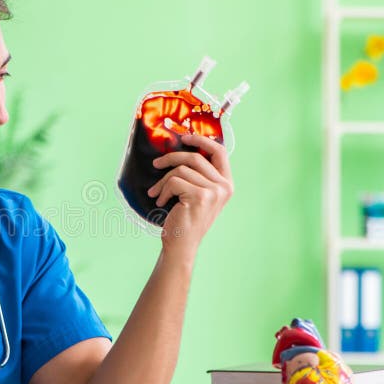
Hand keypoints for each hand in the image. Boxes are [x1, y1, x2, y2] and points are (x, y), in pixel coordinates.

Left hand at [147, 134, 232, 254]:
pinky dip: (163, 190)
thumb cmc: (185, 220)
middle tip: (156, 163)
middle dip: (172, 158)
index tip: (185, 138)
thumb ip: (198, 175)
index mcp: (227, 184)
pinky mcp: (199, 196)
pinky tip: (160, 201)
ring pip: (182, 169)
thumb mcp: (198, 195)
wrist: (181, 245)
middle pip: (196, 157)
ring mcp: (214, 191)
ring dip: (164, 180)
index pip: (220, 152)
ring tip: (157, 193)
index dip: (202, 141)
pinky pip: (174, 181)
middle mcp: (224, 187)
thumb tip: (183, 149)